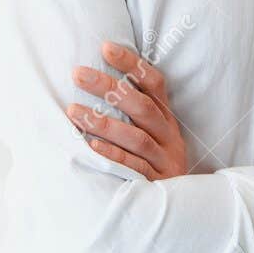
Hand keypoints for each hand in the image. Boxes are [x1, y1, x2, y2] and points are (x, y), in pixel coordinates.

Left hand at [65, 42, 187, 180]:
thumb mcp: (150, 133)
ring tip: (73, 110)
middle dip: (109, 88)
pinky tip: (90, 145)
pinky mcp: (156, 184)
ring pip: (137, 138)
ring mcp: (164, 160)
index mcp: (166, 118)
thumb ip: (131, 110)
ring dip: (104, 123)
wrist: (181, 205)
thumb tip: (92, 79)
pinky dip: (112, 155)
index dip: (133, 64)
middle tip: (78, 74)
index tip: (106, 47)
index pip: (154, 84)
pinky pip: (134, 167)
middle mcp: (168, 136)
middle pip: (142, 107)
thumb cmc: (153, 161)